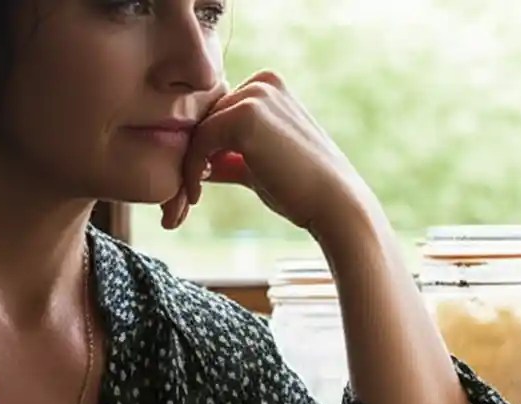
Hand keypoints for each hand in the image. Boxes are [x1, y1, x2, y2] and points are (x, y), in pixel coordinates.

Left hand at [161, 70, 382, 242]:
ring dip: (188, 164)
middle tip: (187, 193)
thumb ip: (227, 158)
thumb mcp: (258, 166)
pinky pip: (199, 141)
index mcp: (270, 87)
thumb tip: (193, 165)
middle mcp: (263, 82)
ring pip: (199, 129)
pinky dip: (191, 169)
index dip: (204, 147)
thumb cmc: (301, 190)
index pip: (219, 112)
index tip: (199, 182)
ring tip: (190, 197)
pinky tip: (197, 194)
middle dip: (193, 155)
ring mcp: (255, 95)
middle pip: (206, 117)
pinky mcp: (245, 116)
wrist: (334, 204)